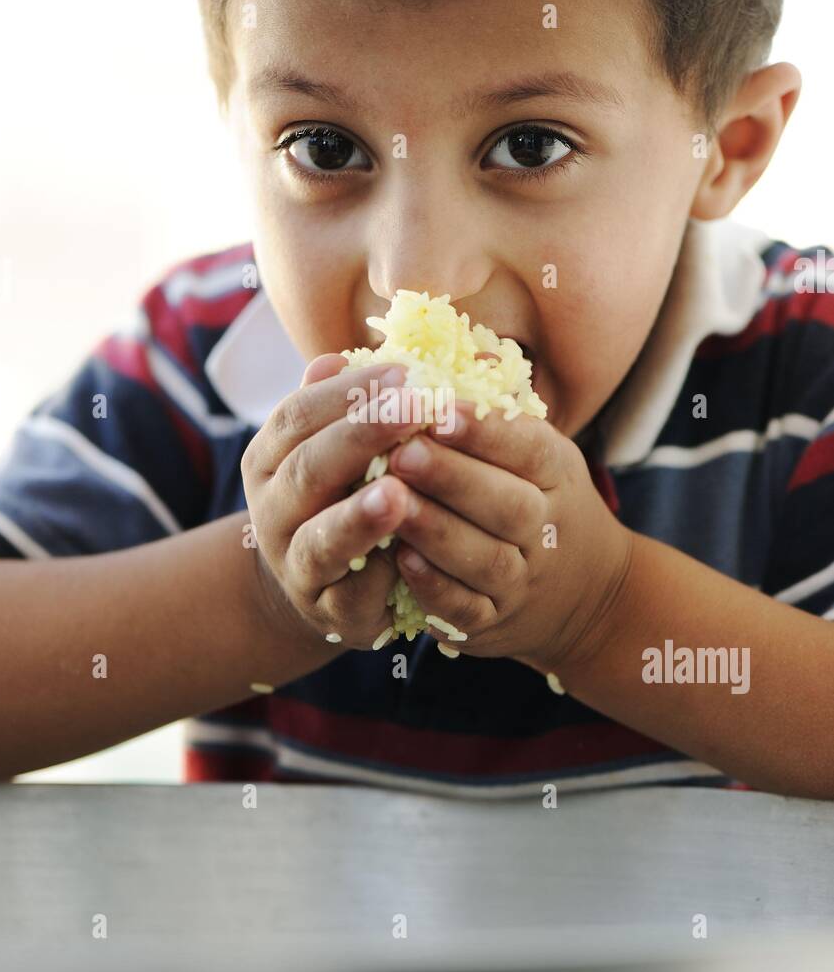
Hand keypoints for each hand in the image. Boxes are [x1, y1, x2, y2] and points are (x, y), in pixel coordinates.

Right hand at [240, 354, 423, 651]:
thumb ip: (362, 400)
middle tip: (414, 407)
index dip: (348, 391)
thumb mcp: (345, 445)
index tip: (405, 370)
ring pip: (319, 538)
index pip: (299, 414)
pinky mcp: (327, 609)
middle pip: (307, 467)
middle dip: (360, 435)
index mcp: (271, 455)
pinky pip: (350, 592)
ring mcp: (294, 562)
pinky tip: (409, 555)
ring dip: (358, 516)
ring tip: (398, 493)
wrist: (327, 586)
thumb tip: (394, 349)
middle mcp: (272, 507)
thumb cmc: (346, 494)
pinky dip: (377, 575)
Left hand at [385, 401, 634, 674]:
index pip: (528, 447)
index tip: (441, 406)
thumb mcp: (533, 450)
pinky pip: (466, 608)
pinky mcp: (493, 622)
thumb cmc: (534, 499)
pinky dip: (435, 587)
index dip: (486, 430)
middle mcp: (545, 528)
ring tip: (390, 503)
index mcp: (555, 473)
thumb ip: (497, 408)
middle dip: (453, 477)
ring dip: (436, 531)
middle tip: (402, 452)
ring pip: (485, 558)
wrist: (580, 594)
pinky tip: (399, 561)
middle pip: (506, 504)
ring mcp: (522, 580)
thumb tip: (469, 349)